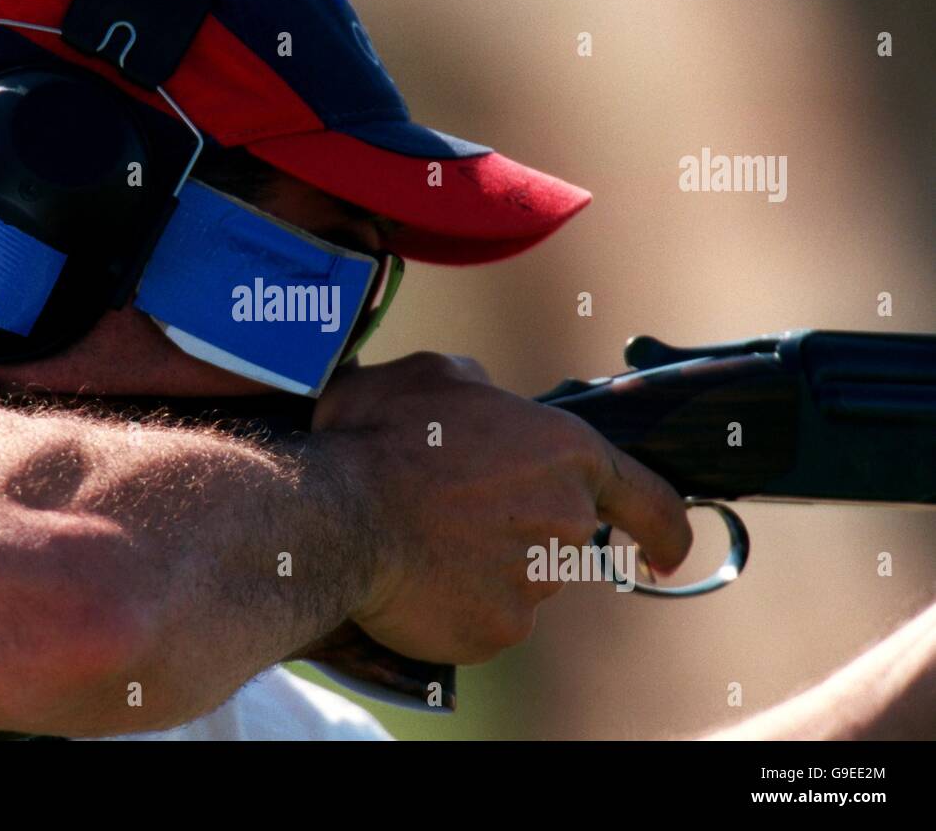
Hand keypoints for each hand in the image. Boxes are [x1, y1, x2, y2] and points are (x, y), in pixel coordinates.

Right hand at [313, 352, 689, 663]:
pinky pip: (488, 617)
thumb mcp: (430, 374)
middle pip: (561, 533)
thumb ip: (478, 385)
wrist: (338, 515)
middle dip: (519, 527)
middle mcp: (567, 518)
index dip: (664, 529)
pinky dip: (459, 604)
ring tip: (419, 538)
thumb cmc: (382, 436)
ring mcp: (538, 579)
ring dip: (483, 563)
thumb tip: (483, 398)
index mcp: (566, 451)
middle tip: (452, 513)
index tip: (664, 556)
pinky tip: (418, 578)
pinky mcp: (501, 628)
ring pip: (521, 577)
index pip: (648, 498)